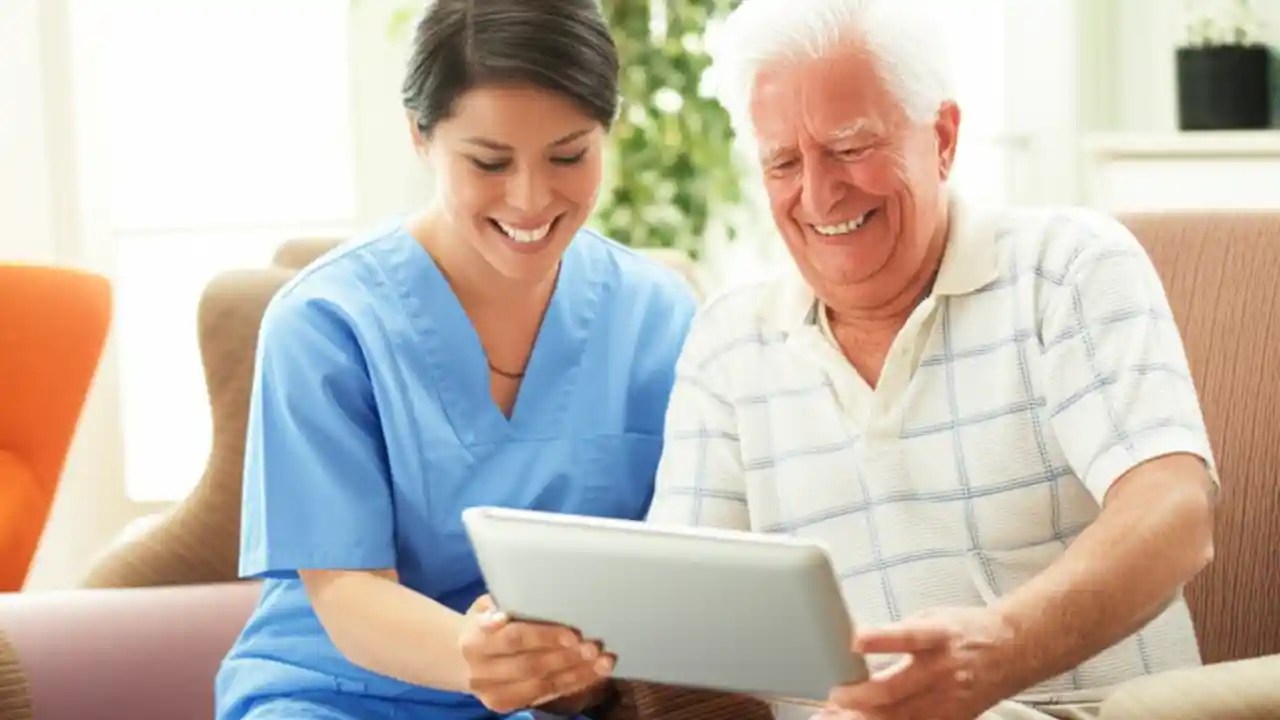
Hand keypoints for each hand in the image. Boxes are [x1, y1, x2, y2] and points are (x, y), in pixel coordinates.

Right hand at [458, 595, 613, 713]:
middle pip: (530, 666)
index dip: (545, 637)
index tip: (574, 633)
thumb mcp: (486, 605)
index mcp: (475, 639)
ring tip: (604, 663)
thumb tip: (521, 600)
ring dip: (576, 674)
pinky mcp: (504, 705)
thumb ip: (503, 602)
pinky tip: (593, 674)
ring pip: (540, 686)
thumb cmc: (484, 622)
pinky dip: (572, 685)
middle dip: (566, 658)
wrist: (460, 658)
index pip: (514, 639)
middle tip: (596, 648)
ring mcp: (492, 692)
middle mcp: (481, 670)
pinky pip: (544, 697)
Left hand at [825, 607, 1017, 719]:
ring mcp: (949, 699)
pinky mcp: (955, 718)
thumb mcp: (932, 617)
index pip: (907, 637)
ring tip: (838, 717)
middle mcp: (943, 670)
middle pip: (898, 689)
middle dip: (861, 696)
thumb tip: (857, 643)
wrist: (1014, 649)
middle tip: (836, 696)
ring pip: (903, 717)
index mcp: (938, 636)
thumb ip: (900, 632)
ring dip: (869, 718)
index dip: (880, 639)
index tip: (855, 641)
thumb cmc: (965, 630)